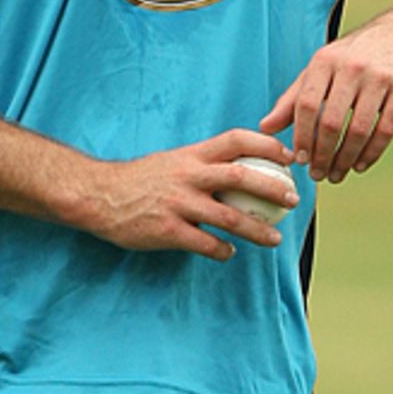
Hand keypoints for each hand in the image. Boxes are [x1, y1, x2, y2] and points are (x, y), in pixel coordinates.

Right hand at [78, 131, 298, 261]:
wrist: (99, 196)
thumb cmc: (139, 180)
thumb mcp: (172, 161)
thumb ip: (201, 164)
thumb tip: (236, 168)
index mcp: (191, 155)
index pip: (236, 140)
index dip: (266, 145)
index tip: (288, 156)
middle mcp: (189, 175)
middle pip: (241, 176)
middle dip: (273, 187)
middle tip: (293, 198)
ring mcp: (179, 203)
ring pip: (230, 217)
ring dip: (258, 230)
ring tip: (275, 240)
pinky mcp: (168, 230)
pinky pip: (205, 244)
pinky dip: (222, 250)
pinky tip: (229, 253)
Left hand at [260, 19, 392, 182]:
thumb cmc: (351, 58)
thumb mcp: (319, 69)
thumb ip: (292, 99)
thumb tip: (265, 127)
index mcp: (325, 61)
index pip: (306, 104)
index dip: (301, 136)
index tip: (299, 159)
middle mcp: (352, 67)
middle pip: (332, 121)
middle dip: (323, 155)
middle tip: (318, 175)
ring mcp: (381, 78)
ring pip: (360, 130)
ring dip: (346, 159)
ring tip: (336, 174)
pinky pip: (386, 130)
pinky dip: (372, 153)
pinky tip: (360, 165)